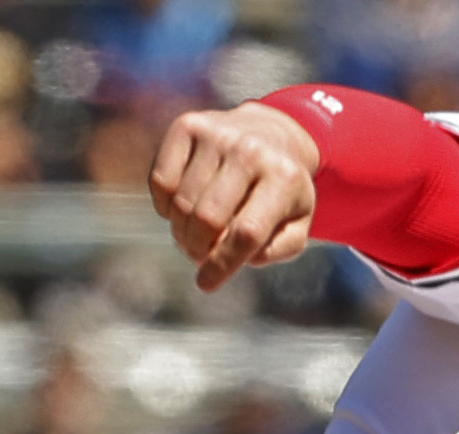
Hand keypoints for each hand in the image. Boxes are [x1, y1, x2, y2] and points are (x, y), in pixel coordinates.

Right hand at [150, 102, 319, 290]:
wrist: (273, 133)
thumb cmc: (282, 192)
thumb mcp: (297, 224)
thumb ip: (274, 249)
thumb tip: (236, 258)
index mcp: (283, 178)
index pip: (246, 232)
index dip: (222, 264)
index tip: (205, 283)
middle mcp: (249, 151)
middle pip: (207, 219)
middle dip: (198, 249)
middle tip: (200, 256)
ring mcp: (217, 135)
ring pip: (181, 203)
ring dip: (182, 231)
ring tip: (196, 234)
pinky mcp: (187, 126)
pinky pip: (161, 181)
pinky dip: (165, 206)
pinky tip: (182, 207)